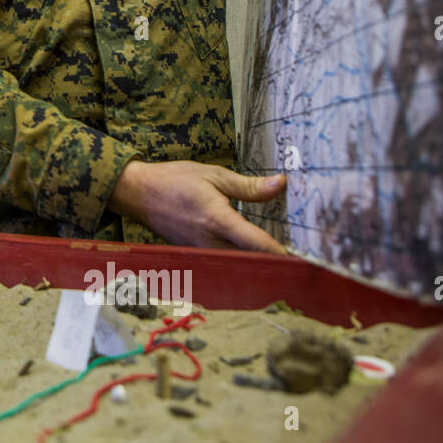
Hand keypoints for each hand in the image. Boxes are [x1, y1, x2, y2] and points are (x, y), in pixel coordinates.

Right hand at [107, 159, 286, 252]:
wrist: (137, 194)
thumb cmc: (174, 180)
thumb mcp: (214, 175)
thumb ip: (249, 186)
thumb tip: (281, 184)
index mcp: (217, 219)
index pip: (255, 243)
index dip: (279, 254)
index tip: (304, 261)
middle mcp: (209, 242)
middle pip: (249, 263)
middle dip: (274, 265)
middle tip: (303, 267)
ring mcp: (201, 252)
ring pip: (237, 268)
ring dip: (258, 268)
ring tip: (283, 266)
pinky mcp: (196, 256)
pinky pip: (223, 265)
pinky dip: (240, 265)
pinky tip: (254, 260)